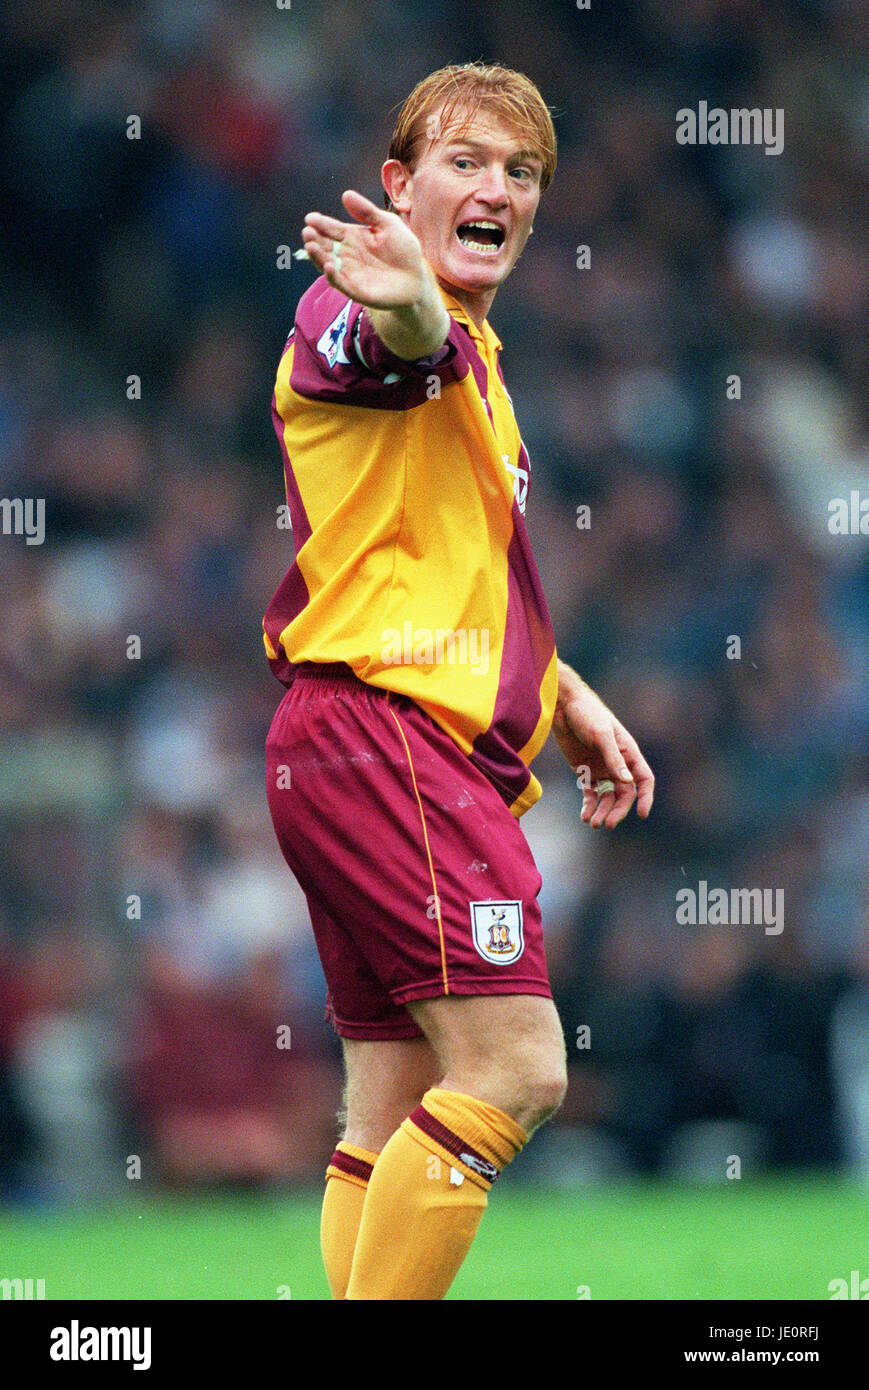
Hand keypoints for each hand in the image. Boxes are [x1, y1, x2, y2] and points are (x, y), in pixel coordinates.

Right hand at [301, 190, 428, 308]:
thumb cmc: (403, 249)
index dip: (321, 224)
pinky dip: (333, 276)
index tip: (310, 218)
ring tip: (310, 246)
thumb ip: (367, 212)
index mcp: (352, 237)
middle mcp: (347, 255)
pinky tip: (329, 266)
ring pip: (327, 265)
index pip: (332, 229)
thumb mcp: (387, 224)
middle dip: (314, 239)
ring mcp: (350, 273)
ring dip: (318, 256)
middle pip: (325, 246)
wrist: (416, 278)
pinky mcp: (356, 291)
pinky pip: (341, 284)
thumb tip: (345, 194)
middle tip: (307, 231)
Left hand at [552, 663, 653, 828]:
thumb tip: (627, 782)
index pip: (644, 779)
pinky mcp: (584, 771)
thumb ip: (613, 758)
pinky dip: (589, 806)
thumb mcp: (601, 735)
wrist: (563, 706)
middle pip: (624, 794)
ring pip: (607, 797)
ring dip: (603, 811)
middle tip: (608, 824)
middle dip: (618, 810)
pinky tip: (585, 816)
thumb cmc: (586, 714)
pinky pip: (590, 794)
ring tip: (594, 823)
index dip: (645, 797)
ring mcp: (601, 768)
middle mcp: (617, 763)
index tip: (641, 814)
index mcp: (628, 753)